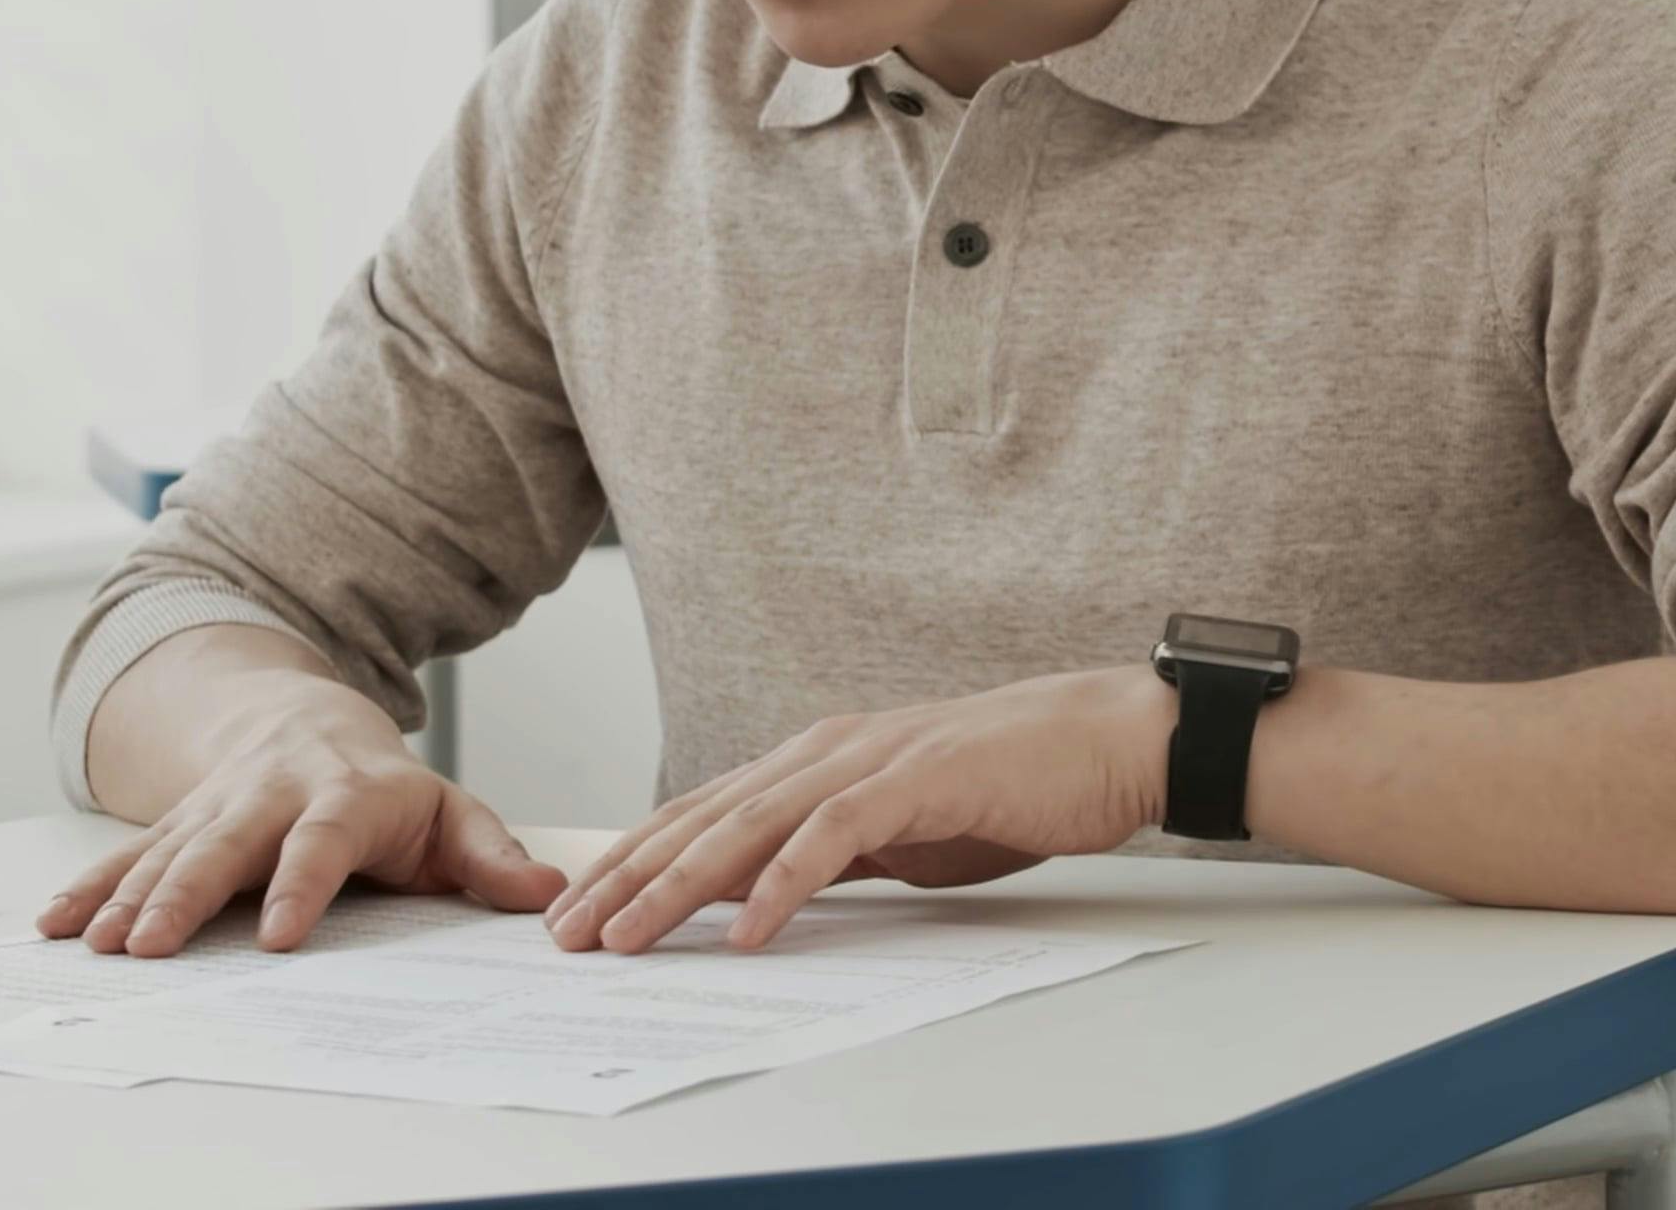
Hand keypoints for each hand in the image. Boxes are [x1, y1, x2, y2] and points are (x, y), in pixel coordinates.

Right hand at [40, 682, 562, 956]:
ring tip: (96, 941)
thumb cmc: (387, 789)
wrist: (307, 721)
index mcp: (349, 795)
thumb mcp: (448, 813)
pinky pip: (129, 852)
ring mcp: (218, 805)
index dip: (301, 884)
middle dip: (187, 893)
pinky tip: (58, 921)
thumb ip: (490, 857)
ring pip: (169, 848)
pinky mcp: (178, 820)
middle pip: (227, 843)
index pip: (324, 840)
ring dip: (128, 894)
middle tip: (151, 945)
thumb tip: (545, 894)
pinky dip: (91, 885)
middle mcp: (274, 795)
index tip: (281, 936)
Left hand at [546, 667, 1174, 954]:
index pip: (704, 812)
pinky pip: (834, 835)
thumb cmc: (1013, 783)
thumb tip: (769, 897)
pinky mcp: (919, 779)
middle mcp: (829, 749)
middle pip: (705, 818)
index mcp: (820, 759)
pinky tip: (750, 927)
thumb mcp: (902, 829)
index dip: (635, 860)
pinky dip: (785, 881)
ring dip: (681, 884)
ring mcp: (871, 759)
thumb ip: (834, 851)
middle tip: (568, 933)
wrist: (1107, 739)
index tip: (580, 910)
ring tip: (629, 935)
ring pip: (750, 824)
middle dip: (628, 877)